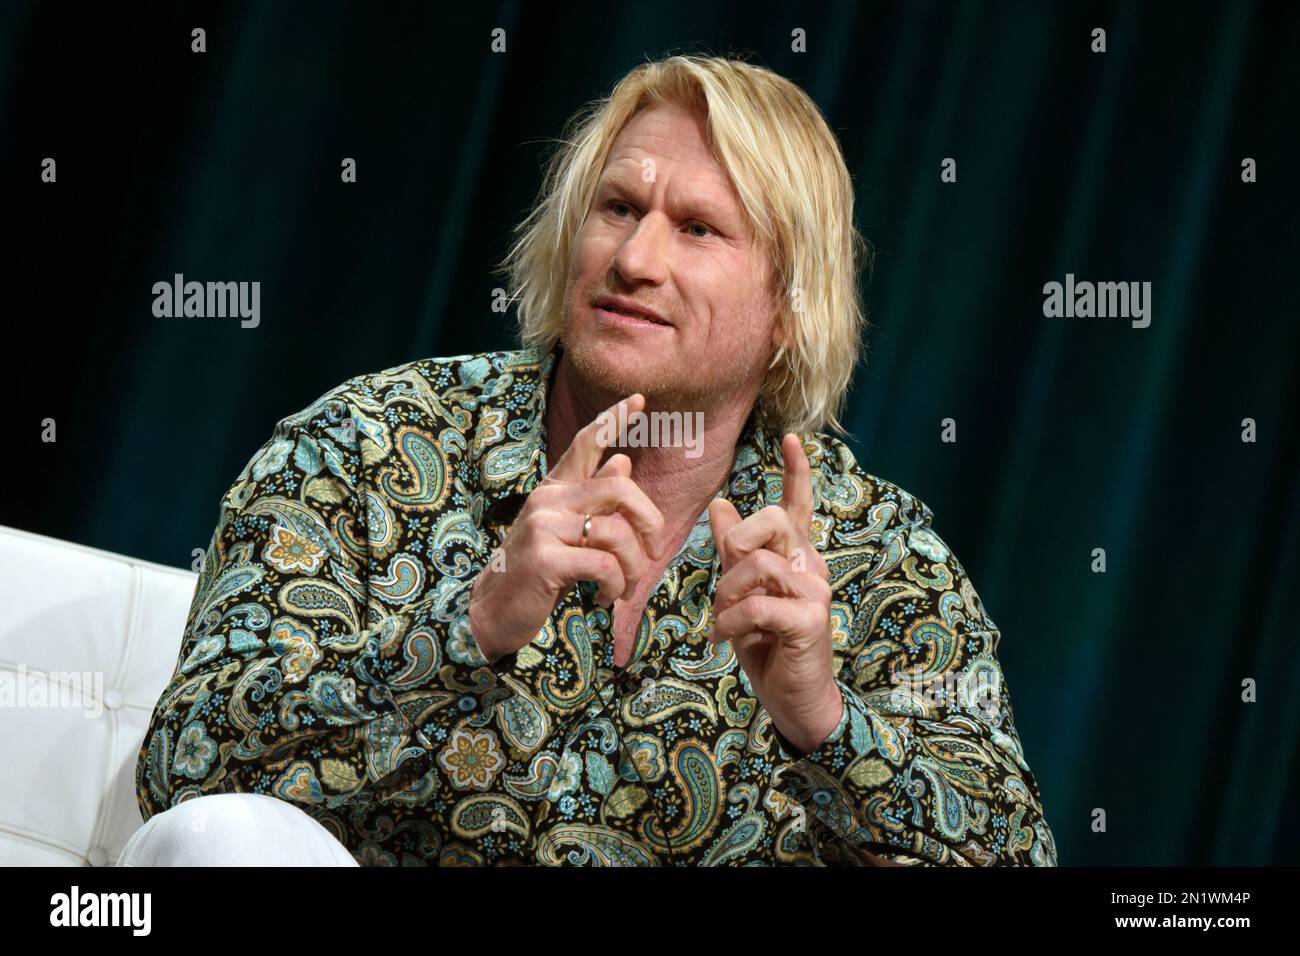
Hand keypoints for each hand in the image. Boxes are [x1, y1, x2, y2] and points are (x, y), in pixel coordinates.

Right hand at [468, 394, 665, 662]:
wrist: (492, 612)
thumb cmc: (535, 572)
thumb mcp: (564, 531)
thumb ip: (591, 499)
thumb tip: (622, 461)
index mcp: (554, 490)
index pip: (585, 443)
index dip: (613, 418)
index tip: (639, 399)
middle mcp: (548, 500)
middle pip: (620, 490)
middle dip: (649, 522)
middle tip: (653, 553)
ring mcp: (544, 527)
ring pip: (617, 534)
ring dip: (633, 568)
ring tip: (621, 588)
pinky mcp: (546, 559)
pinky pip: (605, 565)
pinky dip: (615, 587)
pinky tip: (603, 598)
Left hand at [707, 433, 841, 754]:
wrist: (793, 699)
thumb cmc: (767, 647)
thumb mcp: (741, 595)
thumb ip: (732, 553)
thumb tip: (720, 505)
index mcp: (796, 557)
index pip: (799, 505)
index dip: (796, 472)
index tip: (791, 439)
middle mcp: (812, 566)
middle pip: (773, 520)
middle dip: (738, 541)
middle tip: (725, 583)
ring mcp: (815, 591)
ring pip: (758, 563)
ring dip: (727, 594)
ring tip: (723, 622)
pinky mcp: (810, 618)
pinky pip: (757, 603)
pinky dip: (731, 622)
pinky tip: (726, 639)